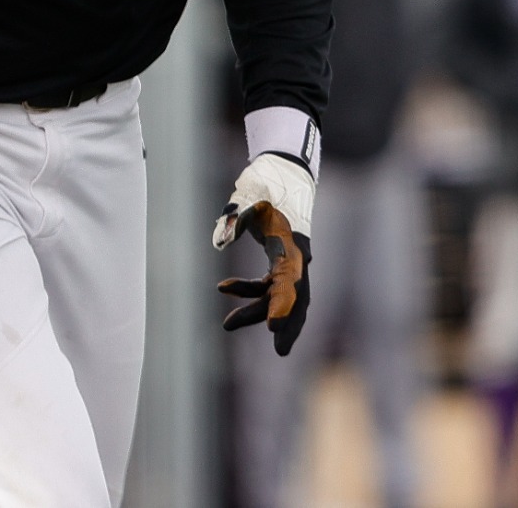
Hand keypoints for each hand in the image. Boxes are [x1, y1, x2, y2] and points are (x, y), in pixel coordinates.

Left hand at [212, 152, 314, 354]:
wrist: (283, 167)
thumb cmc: (266, 180)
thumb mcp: (247, 194)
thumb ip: (235, 217)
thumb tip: (221, 241)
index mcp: (291, 242)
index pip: (291, 281)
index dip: (283, 305)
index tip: (273, 326)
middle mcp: (296, 255)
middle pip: (294, 297)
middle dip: (285, 323)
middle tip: (279, 351)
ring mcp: (290, 258)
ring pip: (280, 294)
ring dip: (257, 310)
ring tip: (227, 325)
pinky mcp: (281, 257)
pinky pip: (270, 282)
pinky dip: (250, 290)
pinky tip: (225, 288)